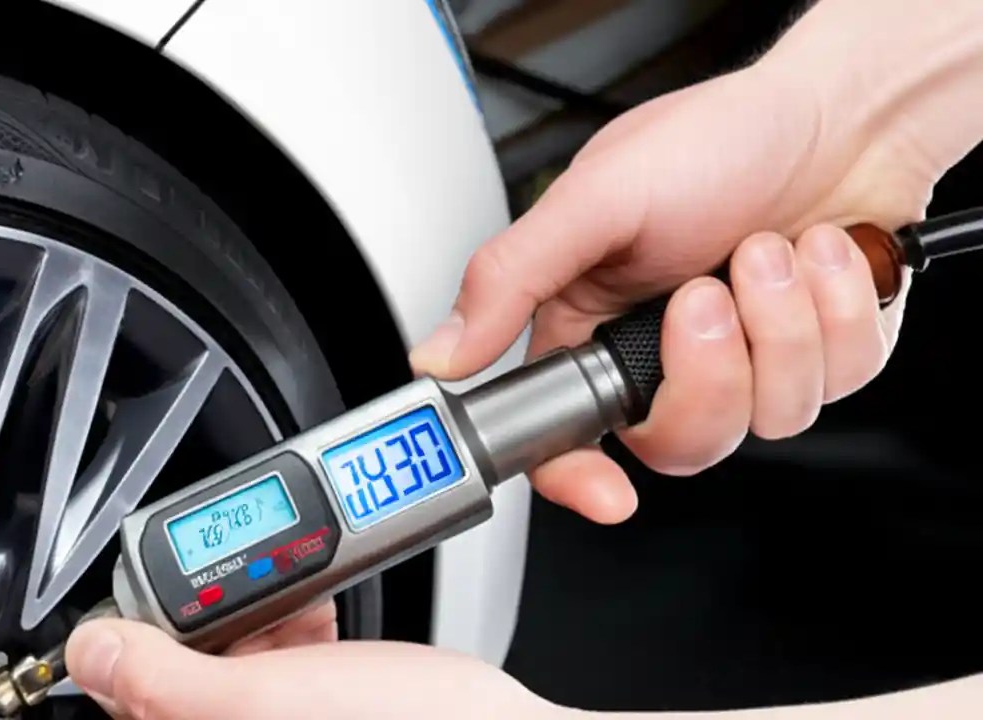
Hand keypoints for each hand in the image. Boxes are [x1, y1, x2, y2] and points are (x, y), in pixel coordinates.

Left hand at [63, 601, 550, 719]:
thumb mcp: (267, 699)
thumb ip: (165, 677)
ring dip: (258, 612)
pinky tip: (317, 614)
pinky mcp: (315, 709)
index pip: (128, 690)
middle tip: (249, 582)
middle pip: (180, 668)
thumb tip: (88, 652)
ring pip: (231, 658)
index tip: (174, 584)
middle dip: (214, 614)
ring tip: (294, 591)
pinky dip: (295, 626)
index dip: (141, 629)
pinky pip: (279, 662)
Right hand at [410, 28, 980, 522]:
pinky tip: (818, 254)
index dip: (576, 475)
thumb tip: (443, 351)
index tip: (605, 492)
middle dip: (707, 371)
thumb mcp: (596, 198)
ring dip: (780, 322)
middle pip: (676, 441)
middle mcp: (663, 355)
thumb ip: (512, 278)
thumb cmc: (716, 139)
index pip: (561, 435)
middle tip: (706, 294)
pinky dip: (836, 307)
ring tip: (766, 250)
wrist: (838, 112)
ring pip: (767, 417)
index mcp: (591, 325)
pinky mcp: (817, 361)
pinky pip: (836, 380)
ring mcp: (745, 363)